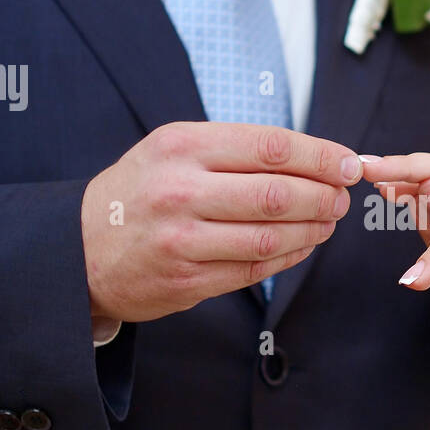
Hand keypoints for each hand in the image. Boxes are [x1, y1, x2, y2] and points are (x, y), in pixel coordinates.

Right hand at [82, 122, 360, 322]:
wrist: (80, 247)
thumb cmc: (141, 191)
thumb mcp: (175, 150)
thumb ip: (237, 150)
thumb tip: (316, 157)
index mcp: (182, 148)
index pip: (271, 147)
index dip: (321, 156)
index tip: (349, 164)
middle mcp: (180, 192)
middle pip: (278, 194)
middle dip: (325, 197)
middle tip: (342, 198)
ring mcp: (182, 241)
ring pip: (271, 237)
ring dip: (313, 230)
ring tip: (328, 221)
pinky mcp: (187, 281)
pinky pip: (256, 271)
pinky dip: (290, 257)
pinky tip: (303, 245)